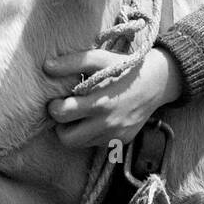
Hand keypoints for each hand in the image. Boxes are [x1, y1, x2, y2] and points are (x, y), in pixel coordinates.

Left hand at [43, 46, 182, 149]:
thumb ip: (73, 62)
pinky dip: (90, 133)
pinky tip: (96, 118)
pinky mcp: (121, 141)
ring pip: (80, 144)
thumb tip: (46, 67)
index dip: (54, 107)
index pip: (62, 115)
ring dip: (74, 131)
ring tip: (79, 114)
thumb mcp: (100, 59)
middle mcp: (108, 124)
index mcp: (100, 103)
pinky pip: (95, 144)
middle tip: (65, 110)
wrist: (157, 82)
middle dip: (60, 125)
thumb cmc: (124, 67)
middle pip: (67, 139)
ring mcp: (115, 136)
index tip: (58, 100)